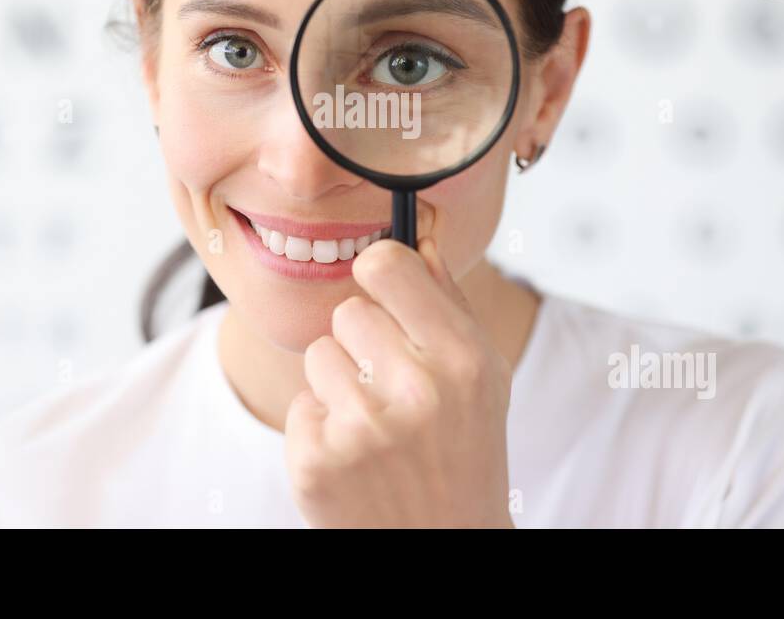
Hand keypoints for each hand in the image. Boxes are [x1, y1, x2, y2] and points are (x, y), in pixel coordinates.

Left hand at [284, 235, 514, 527]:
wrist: (448, 548)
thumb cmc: (465, 454)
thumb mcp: (483, 378)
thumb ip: (448, 303)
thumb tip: (415, 235)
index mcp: (462, 359)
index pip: (386, 265)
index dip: (379, 272)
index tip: (382, 290)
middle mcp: (416, 391)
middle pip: (348, 310)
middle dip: (363, 342)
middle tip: (392, 386)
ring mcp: (361, 430)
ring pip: (319, 355)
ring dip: (339, 385)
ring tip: (376, 426)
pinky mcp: (316, 463)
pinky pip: (300, 405)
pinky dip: (321, 430)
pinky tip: (356, 459)